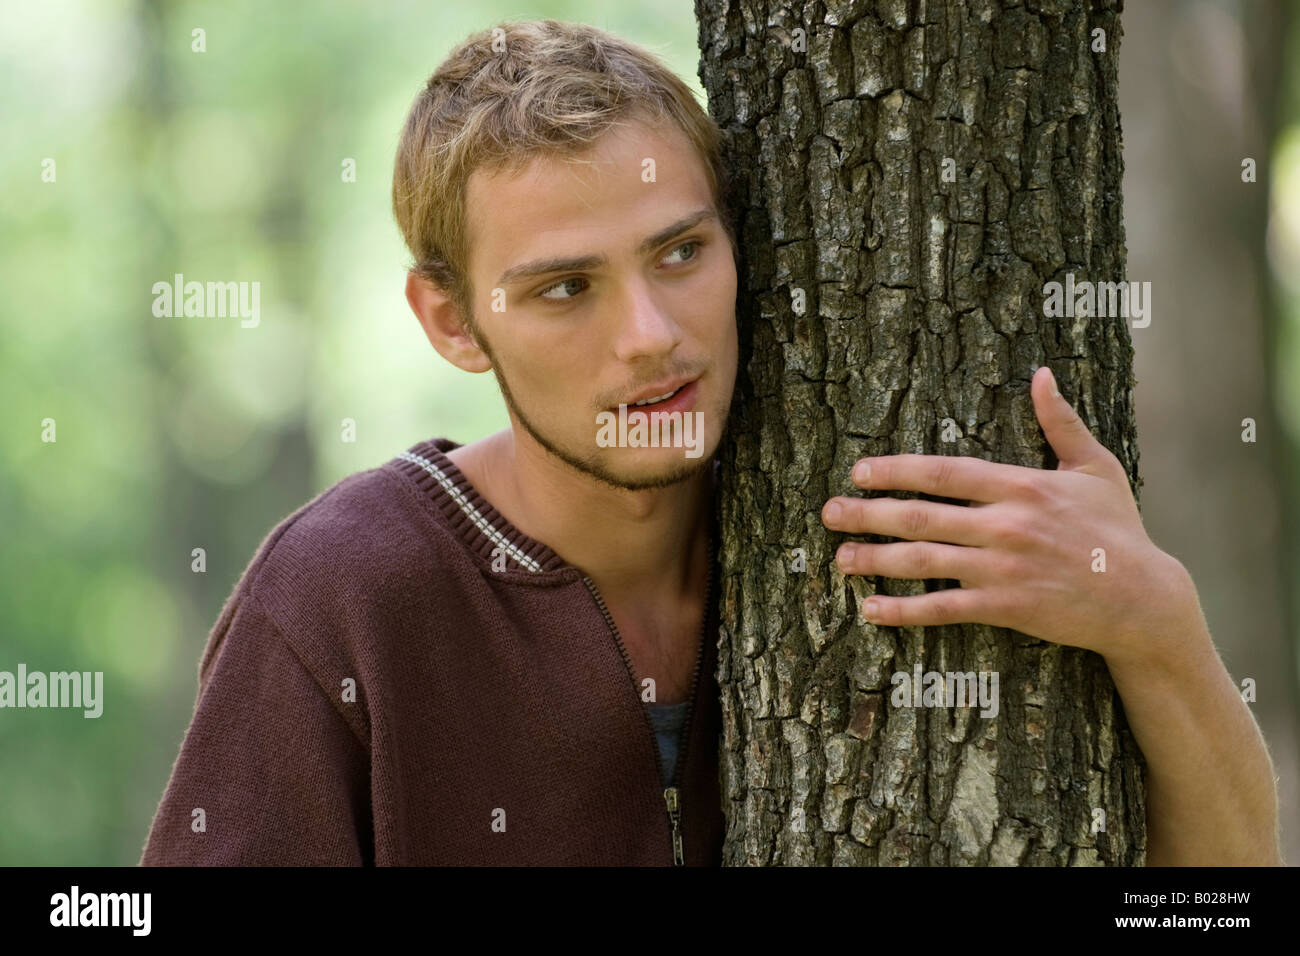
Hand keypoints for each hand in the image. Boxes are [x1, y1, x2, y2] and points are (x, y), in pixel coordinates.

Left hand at [820, 366, 1197, 665]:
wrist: (1144, 598)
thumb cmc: (1118, 529)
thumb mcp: (1096, 467)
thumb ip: (1062, 421)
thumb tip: (1043, 373)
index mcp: (1021, 486)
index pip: (943, 472)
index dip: (896, 470)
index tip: (858, 471)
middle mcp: (1005, 525)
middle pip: (920, 515)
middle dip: (868, 513)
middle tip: (828, 512)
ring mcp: (1002, 569)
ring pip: (923, 561)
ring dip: (875, 559)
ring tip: (839, 557)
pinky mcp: (1006, 608)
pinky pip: (943, 609)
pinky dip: (904, 611)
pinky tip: (870, 609)